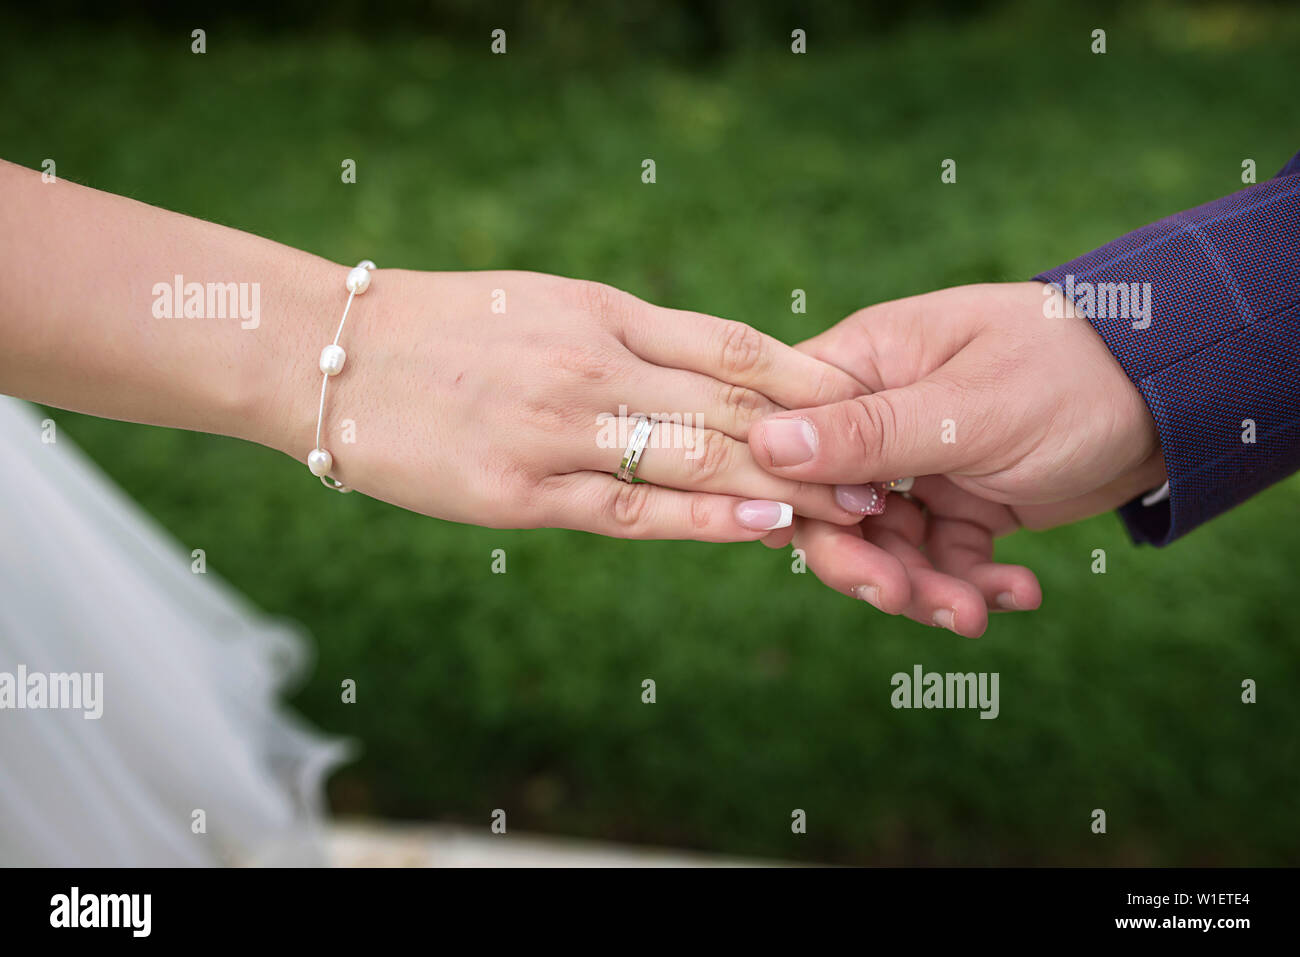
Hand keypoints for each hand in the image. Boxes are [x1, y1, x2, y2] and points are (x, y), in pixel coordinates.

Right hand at [267, 268, 871, 539]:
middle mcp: (594, 363)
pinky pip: (633, 508)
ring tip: (854, 510)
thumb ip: (631, 340)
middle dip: (820, 441)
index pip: (735, 345)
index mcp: (605, 311)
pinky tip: (761, 525)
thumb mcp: (548, 308)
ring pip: (697, 455)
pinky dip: (704, 516)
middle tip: (893, 470)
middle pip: (733, 403)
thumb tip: (717, 374)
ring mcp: (559, 428)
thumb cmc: (447, 331)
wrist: (332, 357)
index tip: (870, 407)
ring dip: (783, 483)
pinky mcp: (521, 491)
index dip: (811, 379)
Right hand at [749, 282, 1166, 634]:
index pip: (784, 432)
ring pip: (887, 545)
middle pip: (831, 507)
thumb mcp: (966, 408)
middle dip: (864, 562)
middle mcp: (879, 416)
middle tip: (900, 599)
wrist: (1173, 397)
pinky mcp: (962, 501)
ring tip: (976, 613)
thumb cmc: (1068, 372)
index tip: (807, 536)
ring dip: (926, 586)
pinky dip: (974, 582)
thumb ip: (868, 433)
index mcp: (863, 366)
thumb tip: (761, 445)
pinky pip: (943, 557)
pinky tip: (1019, 592)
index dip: (786, 491)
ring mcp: (919, 463)